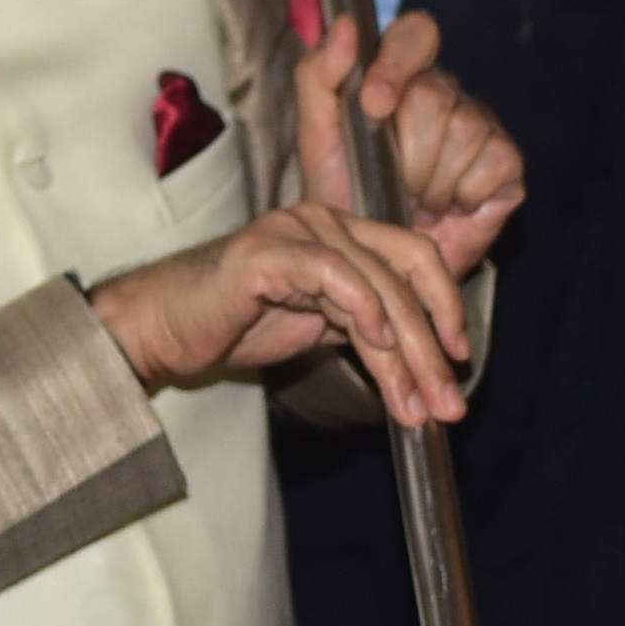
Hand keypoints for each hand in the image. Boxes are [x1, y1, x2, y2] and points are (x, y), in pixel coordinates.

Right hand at [91, 195, 480, 420]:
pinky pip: (330, 273)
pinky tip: (378, 342)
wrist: (164, 330)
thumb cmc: (234, 326)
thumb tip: (422, 364)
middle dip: (432, 346)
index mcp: (342, 233)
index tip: (460, 359)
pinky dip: (361, 306)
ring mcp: (296, 229)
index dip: (446, 305)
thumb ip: (366, 330)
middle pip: (404, 274)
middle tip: (449, 402)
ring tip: (414, 405)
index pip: (415, 258)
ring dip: (402, 353)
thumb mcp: (319, 329)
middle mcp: (325, 220)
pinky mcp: (266, 251)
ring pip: (374, 285)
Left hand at [307, 8, 522, 283]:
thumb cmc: (347, 197)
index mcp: (402, 75)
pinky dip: (461, 195)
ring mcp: (481, 126)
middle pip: (434, 96)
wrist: (378, 262)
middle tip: (392, 182)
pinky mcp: (507, 164)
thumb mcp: (318, 139)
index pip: (416, 33)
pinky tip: (447, 208)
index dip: (398, 62)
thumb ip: (318, 76)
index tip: (375, 106)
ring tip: (415, 200)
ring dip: (429, 180)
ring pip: (463, 131)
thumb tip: (344, 23)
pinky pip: (491, 163)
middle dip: (404, 151)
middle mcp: (446, 93)